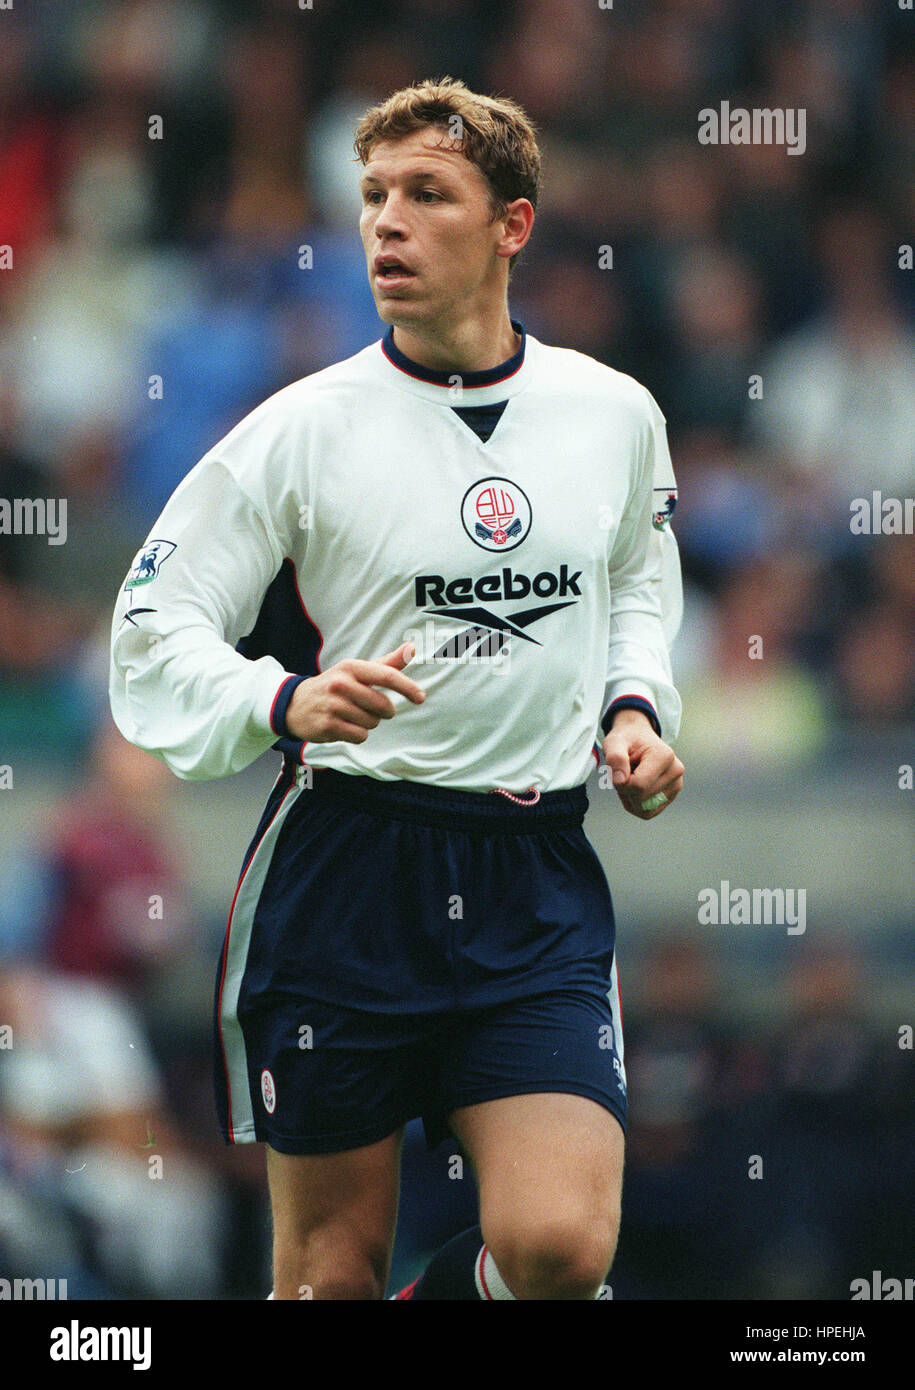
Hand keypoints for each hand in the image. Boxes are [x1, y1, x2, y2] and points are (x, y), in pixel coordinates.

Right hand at [285, 642, 425, 743]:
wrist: (296, 704)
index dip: (407, 687)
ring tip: (350, 714)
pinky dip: (357, 734)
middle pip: (384, 705)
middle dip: (383, 711)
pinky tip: (343, 725)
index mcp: (351, 667)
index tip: (421, 697)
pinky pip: (360, 736)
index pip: (387, 676)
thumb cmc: (335, 686)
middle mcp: (341, 684)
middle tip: (366, 706)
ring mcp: (333, 705)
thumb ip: (387, 663)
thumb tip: (412, 648)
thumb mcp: (357, 671)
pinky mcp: (328, 726)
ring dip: (368, 723)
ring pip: (373, 722)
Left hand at [601, 709, 683, 819]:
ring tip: (630, 778)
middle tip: (624, 772)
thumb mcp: (614, 743)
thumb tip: (620, 781)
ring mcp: (676, 785)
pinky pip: (648, 813)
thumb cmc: (627, 740)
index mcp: (664, 756)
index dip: (621, 783)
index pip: (638, 786)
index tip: (618, 770)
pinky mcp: (672, 795)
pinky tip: (634, 787)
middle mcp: (676, 771)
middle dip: (625, 790)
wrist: (638, 738)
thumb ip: (615, 758)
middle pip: (641, 799)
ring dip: (629, 798)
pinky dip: (636, 805)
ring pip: (645, 810)